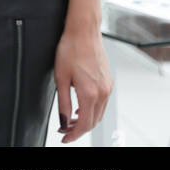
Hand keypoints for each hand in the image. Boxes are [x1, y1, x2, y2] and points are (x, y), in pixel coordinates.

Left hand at [53, 23, 112, 142]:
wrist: (84, 32)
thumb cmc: (70, 49)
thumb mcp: (61, 77)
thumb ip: (64, 103)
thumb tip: (64, 122)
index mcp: (90, 93)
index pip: (84, 124)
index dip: (74, 134)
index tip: (64, 137)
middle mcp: (103, 93)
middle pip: (94, 121)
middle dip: (79, 129)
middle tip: (64, 130)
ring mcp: (108, 87)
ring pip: (99, 113)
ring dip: (86, 120)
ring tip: (71, 120)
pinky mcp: (109, 82)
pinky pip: (102, 103)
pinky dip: (92, 110)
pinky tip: (81, 107)